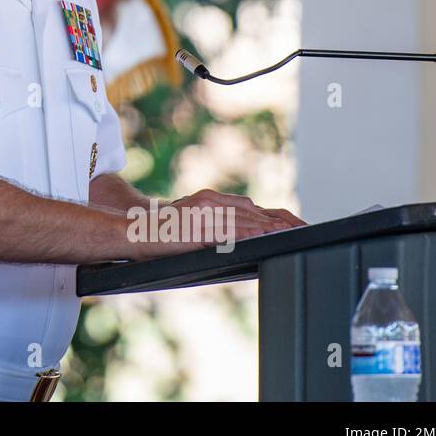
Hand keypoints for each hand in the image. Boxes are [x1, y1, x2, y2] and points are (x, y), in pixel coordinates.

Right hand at [169, 189, 306, 239]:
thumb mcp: (189, 219)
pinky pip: (228, 232)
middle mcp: (208, 201)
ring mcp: (203, 214)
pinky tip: (263, 237)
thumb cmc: (160, 230)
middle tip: (302, 228)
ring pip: (244, 220)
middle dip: (279, 221)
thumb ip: (213, 221)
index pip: (248, 206)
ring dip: (269, 227)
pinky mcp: (197, 230)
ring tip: (290, 233)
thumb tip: (237, 230)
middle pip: (252, 211)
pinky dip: (248, 233)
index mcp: (208, 198)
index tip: (295, 223)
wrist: (133, 230)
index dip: (273, 214)